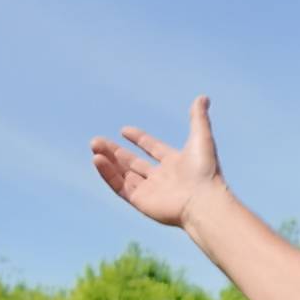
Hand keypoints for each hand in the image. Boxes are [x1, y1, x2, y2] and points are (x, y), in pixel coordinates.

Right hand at [89, 95, 223, 227]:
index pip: (153, 148)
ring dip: (108, 160)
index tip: (124, 130)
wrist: (203, 200)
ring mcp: (151, 191)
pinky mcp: (141, 202)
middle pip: (133, 163)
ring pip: (124, 174)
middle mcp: (162, 178)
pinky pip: (120, 187)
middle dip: (115, 151)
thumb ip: (198, 117)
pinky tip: (97, 159)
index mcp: (176, 163)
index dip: (139, 139)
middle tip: (96, 141)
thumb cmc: (204, 170)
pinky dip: (108, 174)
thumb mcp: (201, 137)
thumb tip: (203, 97)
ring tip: (94, 146)